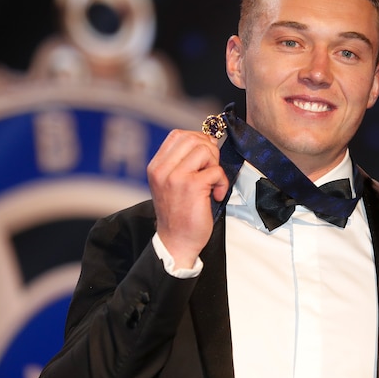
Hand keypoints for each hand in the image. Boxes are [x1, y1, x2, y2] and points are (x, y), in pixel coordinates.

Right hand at [146, 130, 228, 268]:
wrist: (176, 242)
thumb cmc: (178, 215)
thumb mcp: (171, 184)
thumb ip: (183, 162)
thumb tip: (208, 140)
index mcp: (156, 167)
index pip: (177, 135)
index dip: (197, 139)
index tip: (206, 155)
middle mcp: (162, 170)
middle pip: (192, 138)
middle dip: (209, 150)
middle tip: (211, 169)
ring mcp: (176, 177)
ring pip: (205, 150)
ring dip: (215, 164)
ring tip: (212, 182)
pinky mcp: (192, 186)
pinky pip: (215, 170)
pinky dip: (222, 183)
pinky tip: (215, 195)